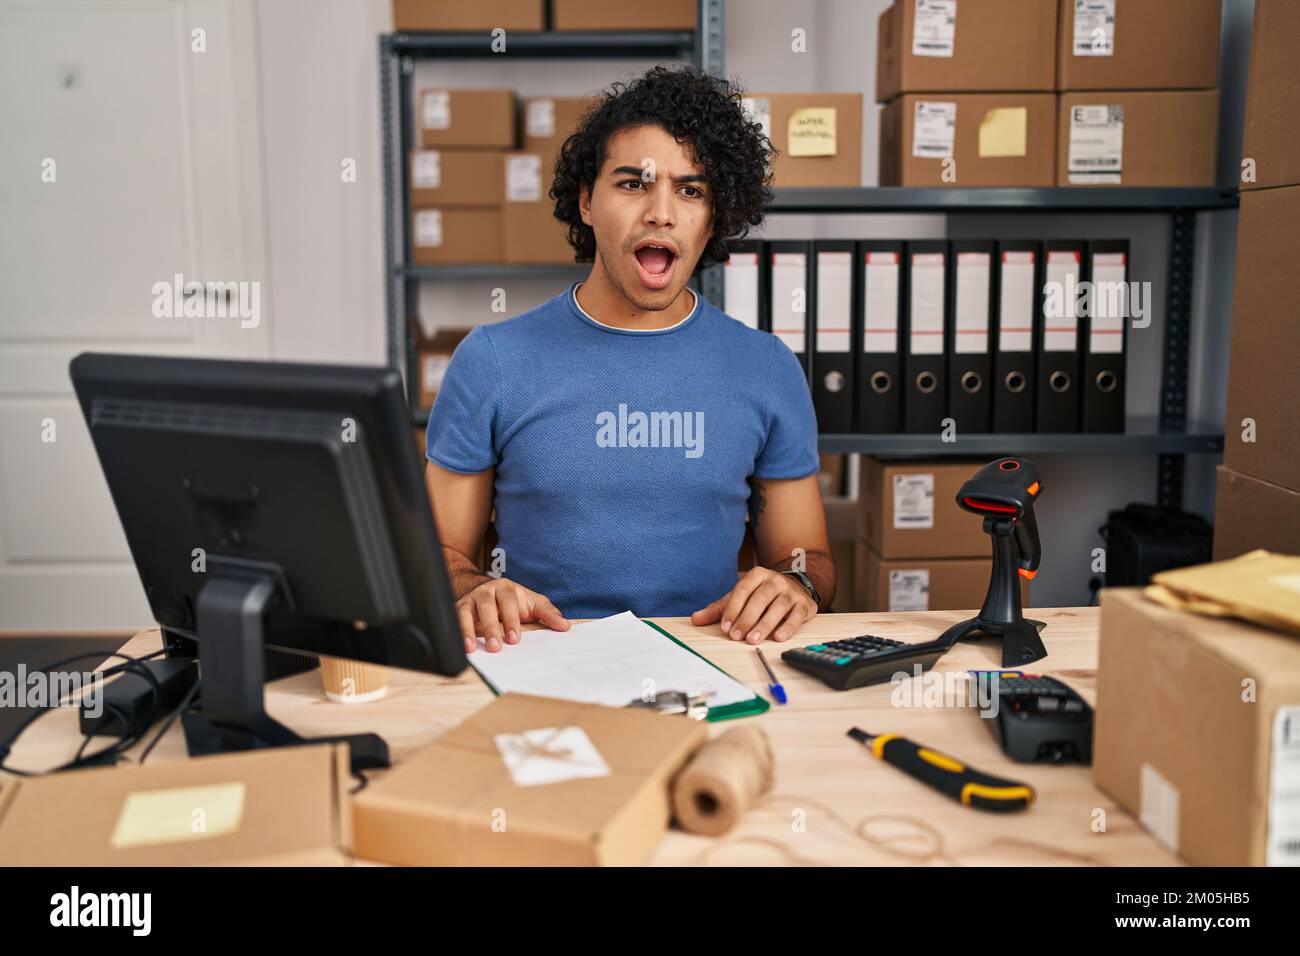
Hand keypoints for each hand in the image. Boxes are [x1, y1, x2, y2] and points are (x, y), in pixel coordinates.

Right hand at [456, 577, 568, 652]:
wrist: (486, 591)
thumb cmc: (514, 601)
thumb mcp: (533, 603)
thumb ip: (548, 614)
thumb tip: (565, 626)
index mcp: (506, 588)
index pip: (508, 601)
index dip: (511, 619)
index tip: (514, 638)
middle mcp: (486, 592)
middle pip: (486, 606)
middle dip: (491, 627)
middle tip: (496, 647)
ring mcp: (470, 600)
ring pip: (466, 612)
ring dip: (468, 630)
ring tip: (472, 648)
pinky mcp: (457, 609)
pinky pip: (454, 619)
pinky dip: (455, 632)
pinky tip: (460, 646)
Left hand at [690, 567, 817, 644]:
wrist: (796, 587)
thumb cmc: (763, 595)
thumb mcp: (741, 597)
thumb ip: (720, 608)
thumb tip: (695, 619)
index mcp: (757, 575)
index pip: (742, 590)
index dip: (733, 609)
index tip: (725, 627)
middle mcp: (775, 581)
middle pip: (760, 598)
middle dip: (747, 618)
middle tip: (737, 636)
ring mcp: (791, 592)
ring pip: (778, 607)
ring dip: (765, 624)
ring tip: (753, 640)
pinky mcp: (804, 605)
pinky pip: (796, 616)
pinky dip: (788, 627)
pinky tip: (778, 638)